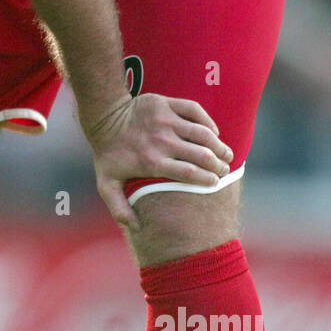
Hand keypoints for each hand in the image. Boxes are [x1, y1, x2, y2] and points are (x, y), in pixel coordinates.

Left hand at [84, 93, 233, 229]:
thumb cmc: (108, 154)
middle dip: (218, 165)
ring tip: (226, 154)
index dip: (207, 180)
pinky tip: (214, 132)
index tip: (215, 183)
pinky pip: (194, 111)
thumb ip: (119, 208)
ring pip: (202, 133)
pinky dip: (208, 121)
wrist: (104, 117)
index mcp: (151, 162)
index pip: (189, 173)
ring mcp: (164, 120)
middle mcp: (161, 141)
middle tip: (224, 170)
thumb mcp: (107, 184)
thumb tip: (137, 227)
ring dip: (219, 145)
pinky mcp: (165, 103)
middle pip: (201, 155)